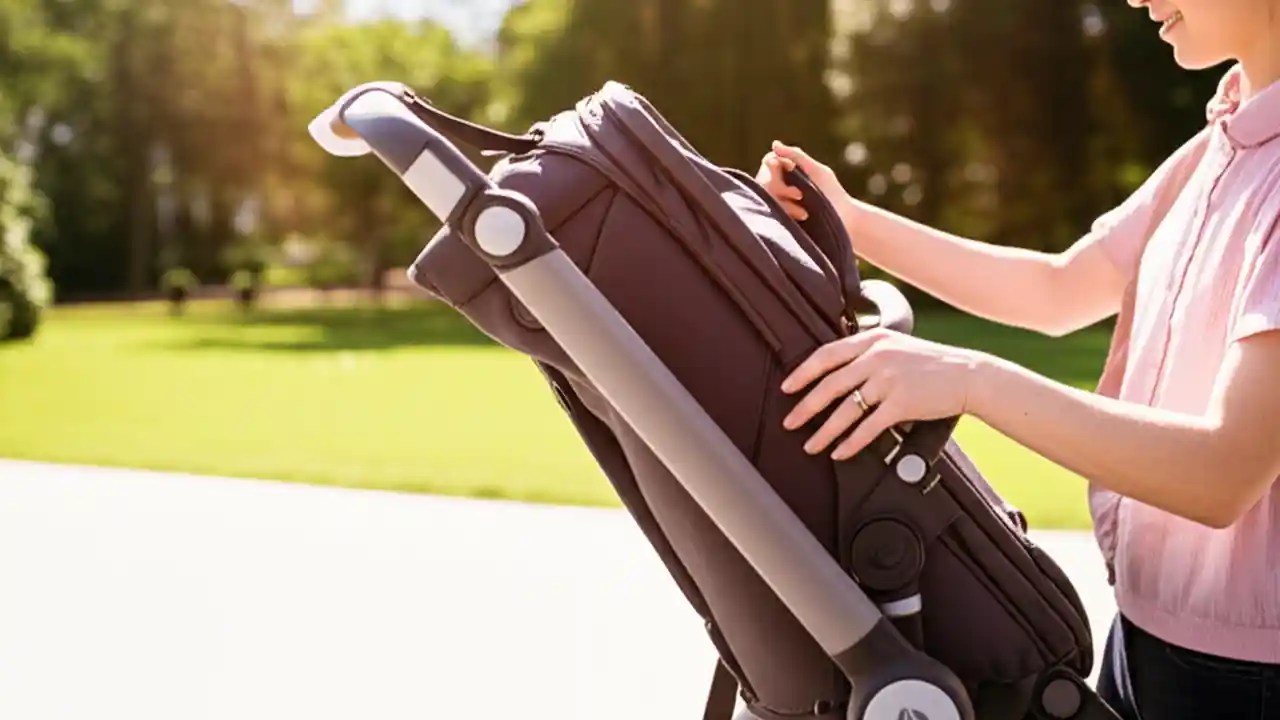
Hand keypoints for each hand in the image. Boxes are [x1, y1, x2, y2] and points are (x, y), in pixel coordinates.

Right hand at [754, 140, 847, 221]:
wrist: (844, 219)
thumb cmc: (832, 192)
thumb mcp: (816, 171)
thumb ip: (796, 155)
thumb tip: (774, 144)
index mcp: (789, 169)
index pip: (768, 161)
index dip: (774, 167)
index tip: (790, 171)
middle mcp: (781, 183)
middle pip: (763, 181)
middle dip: (780, 188)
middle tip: (799, 195)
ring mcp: (780, 201)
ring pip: (767, 199)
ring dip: (785, 205)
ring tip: (804, 213)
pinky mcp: (781, 218)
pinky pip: (772, 214)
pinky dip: (787, 213)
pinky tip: (802, 216)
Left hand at [779, 328, 988, 459]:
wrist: (967, 374)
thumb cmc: (930, 363)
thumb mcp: (896, 346)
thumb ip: (868, 353)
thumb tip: (836, 372)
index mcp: (872, 340)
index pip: (826, 355)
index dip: (803, 372)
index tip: (787, 388)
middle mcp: (877, 357)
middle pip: (830, 384)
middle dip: (805, 407)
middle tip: (789, 422)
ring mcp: (889, 380)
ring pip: (846, 409)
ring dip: (824, 431)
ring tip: (810, 446)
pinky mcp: (902, 403)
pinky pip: (868, 427)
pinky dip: (851, 442)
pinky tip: (839, 452)